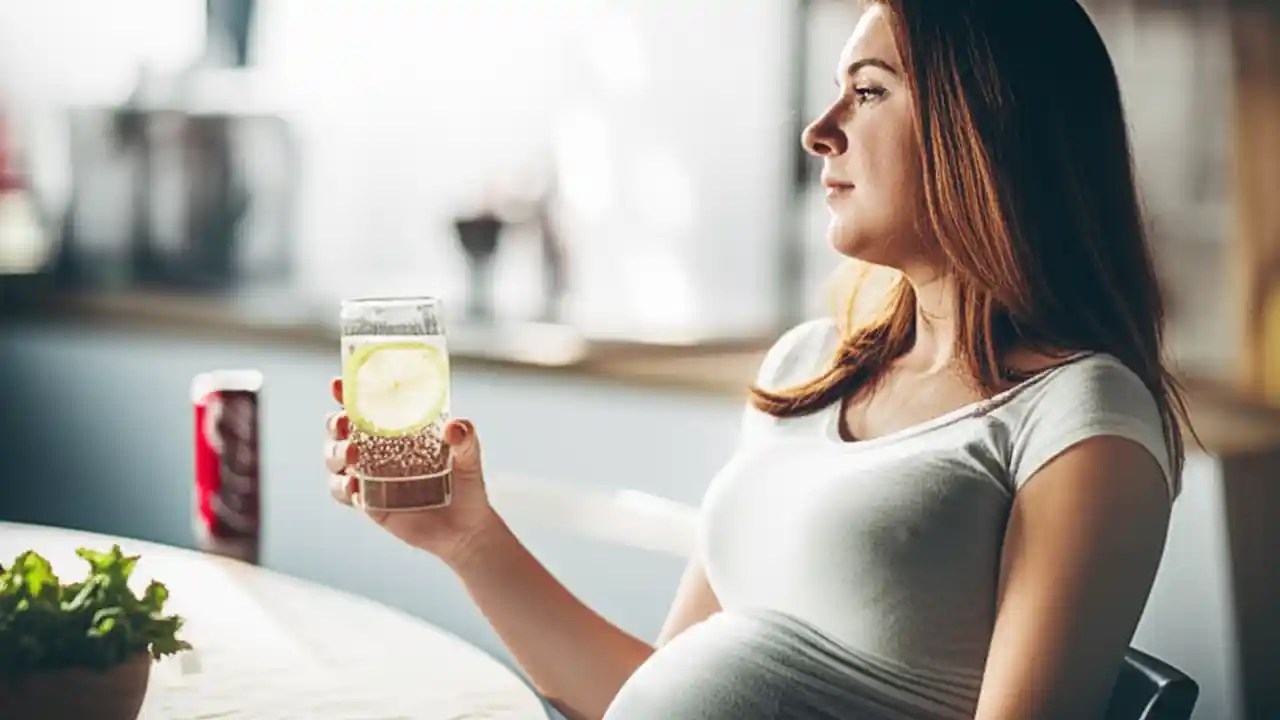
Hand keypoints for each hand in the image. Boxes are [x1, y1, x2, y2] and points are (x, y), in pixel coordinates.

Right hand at [324, 378, 501, 564]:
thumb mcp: (470, 457)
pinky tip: (353, 486)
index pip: (365, 405)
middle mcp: (376, 448)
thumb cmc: (466, 484)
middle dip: (335, 423)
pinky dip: (342, 488)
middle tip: (346, 423)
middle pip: (339, 429)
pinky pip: (343, 493)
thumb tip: (454, 428)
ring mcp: (368, 475)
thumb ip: (466, 438)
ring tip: (354, 455)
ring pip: (335, 459)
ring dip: (337, 453)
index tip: (340, 384)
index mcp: (397, 429)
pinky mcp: (367, 501)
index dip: (348, 393)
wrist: (464, 529)